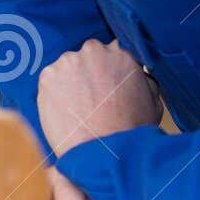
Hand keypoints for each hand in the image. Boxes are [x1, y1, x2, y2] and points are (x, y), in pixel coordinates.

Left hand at [37, 39, 162, 156]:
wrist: (104, 150)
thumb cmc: (131, 130)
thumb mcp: (152, 100)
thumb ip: (143, 79)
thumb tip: (138, 75)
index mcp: (120, 53)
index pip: (112, 49)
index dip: (109, 66)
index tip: (106, 78)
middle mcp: (93, 51)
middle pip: (88, 55)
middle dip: (89, 71)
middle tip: (92, 95)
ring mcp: (67, 62)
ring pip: (67, 67)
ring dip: (71, 80)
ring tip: (78, 106)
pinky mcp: (47, 76)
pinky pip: (50, 80)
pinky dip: (54, 91)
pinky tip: (64, 109)